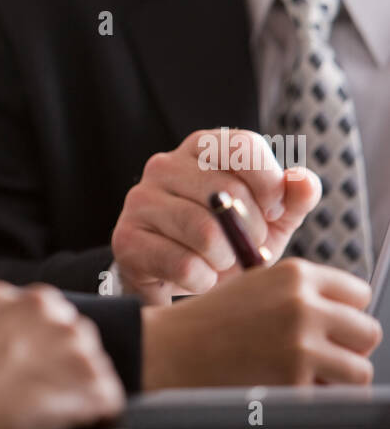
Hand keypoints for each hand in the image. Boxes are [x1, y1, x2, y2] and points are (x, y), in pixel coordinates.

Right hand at [0, 280, 124, 428]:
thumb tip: (1, 340)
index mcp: (14, 295)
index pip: (46, 318)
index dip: (40, 349)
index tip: (30, 368)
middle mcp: (49, 310)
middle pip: (74, 338)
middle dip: (62, 366)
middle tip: (38, 395)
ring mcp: (74, 345)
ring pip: (92, 370)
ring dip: (78, 393)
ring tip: (50, 417)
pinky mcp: (92, 384)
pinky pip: (108, 405)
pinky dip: (95, 423)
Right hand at [111, 128, 321, 303]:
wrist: (178, 282)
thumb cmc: (229, 241)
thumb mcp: (269, 219)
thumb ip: (292, 199)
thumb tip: (303, 182)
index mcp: (202, 147)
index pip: (243, 146)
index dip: (269, 184)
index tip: (273, 214)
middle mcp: (164, 164)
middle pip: (227, 192)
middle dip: (252, 233)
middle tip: (249, 250)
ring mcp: (140, 200)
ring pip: (204, 232)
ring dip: (227, 260)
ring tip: (223, 265)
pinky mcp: (126, 239)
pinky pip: (183, 265)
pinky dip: (203, 282)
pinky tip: (199, 280)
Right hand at [141, 257, 380, 388]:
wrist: (176, 348)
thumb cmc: (215, 319)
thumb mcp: (259, 284)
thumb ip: (303, 293)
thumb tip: (348, 315)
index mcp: (296, 274)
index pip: (359, 294)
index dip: (347, 312)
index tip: (332, 324)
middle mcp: (303, 305)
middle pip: (368, 331)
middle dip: (349, 346)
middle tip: (323, 352)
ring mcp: (301, 344)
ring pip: (360, 369)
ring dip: (338, 376)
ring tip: (308, 373)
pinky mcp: (294, 381)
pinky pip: (334, 396)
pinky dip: (318, 396)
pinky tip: (289, 385)